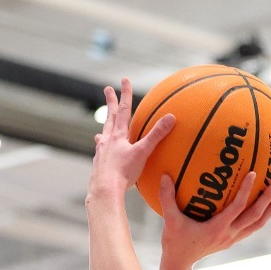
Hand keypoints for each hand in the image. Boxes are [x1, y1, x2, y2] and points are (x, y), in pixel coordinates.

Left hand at [90, 79, 173, 194]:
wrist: (104, 189)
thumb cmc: (123, 172)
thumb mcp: (143, 152)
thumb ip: (156, 135)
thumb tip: (171, 117)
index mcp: (118, 135)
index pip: (123, 110)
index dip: (125, 94)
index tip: (123, 80)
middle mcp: (107, 141)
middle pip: (109, 118)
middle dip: (109, 102)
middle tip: (107, 89)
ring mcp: (101, 152)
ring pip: (103, 136)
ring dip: (104, 129)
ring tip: (101, 129)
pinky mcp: (99, 165)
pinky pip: (101, 154)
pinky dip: (102, 151)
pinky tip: (102, 155)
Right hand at [158, 171, 270, 269]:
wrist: (180, 263)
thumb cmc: (174, 241)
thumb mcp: (169, 220)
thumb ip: (166, 197)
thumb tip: (164, 175)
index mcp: (217, 228)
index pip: (237, 207)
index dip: (246, 190)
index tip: (253, 174)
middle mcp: (229, 234)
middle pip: (255, 216)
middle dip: (269, 199)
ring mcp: (232, 238)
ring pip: (258, 223)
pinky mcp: (232, 240)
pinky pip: (252, 227)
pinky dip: (262, 216)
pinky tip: (267, 206)